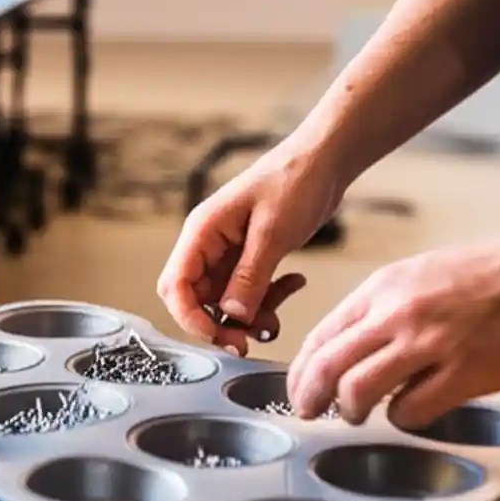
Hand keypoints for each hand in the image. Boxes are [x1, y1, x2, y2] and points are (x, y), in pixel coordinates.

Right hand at [157, 140, 343, 354]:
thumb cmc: (295, 179)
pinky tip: (293, 283)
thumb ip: (250, 276)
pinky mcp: (249, 258)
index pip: (175, 285)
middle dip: (220, 323)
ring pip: (224, 302)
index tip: (218, 336)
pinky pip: (248, 292)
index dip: (189, 317)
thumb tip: (232, 315)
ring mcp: (228, 253)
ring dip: (249, 316)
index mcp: (202, 232)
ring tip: (278, 314)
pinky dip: (268, 299)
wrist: (324, 160)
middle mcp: (208, 245)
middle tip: (249, 339)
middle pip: (195, 299)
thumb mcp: (273, 232)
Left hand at [287, 228, 499, 427]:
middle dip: (307, 397)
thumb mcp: (420, 275)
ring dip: (350, 410)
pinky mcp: (464, 373)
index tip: (298, 389)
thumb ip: (382, 310)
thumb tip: (352, 348)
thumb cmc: (496, 273)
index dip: (300, 370)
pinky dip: (402, 419)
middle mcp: (398, 313)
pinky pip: (410, 411)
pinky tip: (412, 412)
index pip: (320, 335)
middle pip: (326, 366)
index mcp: (383, 288)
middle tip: (309, 412)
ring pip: (356, 389)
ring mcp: (429, 343)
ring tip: (358, 414)